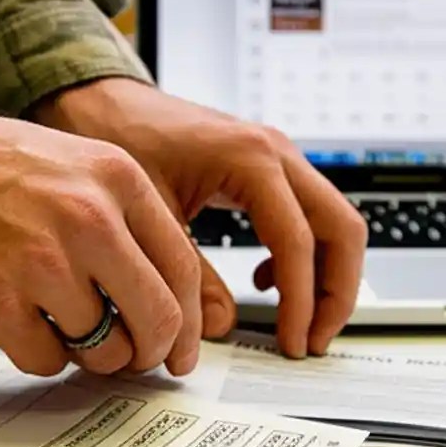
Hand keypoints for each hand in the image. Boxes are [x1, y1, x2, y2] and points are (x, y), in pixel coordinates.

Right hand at [0, 108, 202, 376]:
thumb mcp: (71, 164)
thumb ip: (122, 219)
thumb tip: (161, 292)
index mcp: (116, 179)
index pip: (184, 269)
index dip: (188, 322)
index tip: (181, 347)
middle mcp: (89, 220)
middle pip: (157, 318)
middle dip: (150, 352)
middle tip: (135, 359)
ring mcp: (44, 264)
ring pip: (106, 349)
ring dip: (91, 354)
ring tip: (62, 327)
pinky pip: (47, 360)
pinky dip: (39, 353)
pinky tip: (20, 322)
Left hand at [32, 79, 366, 357]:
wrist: (102, 102)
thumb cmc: (120, 138)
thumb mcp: (151, 217)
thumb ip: (189, 276)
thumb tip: (220, 327)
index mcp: (252, 158)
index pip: (298, 242)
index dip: (301, 303)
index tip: (293, 343)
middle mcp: (276, 153)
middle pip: (343, 229)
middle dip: (336, 292)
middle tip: (315, 341)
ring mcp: (278, 159)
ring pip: (334, 223)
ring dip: (325, 277)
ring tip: (300, 324)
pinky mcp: (268, 169)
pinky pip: (308, 218)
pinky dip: (302, 258)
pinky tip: (264, 283)